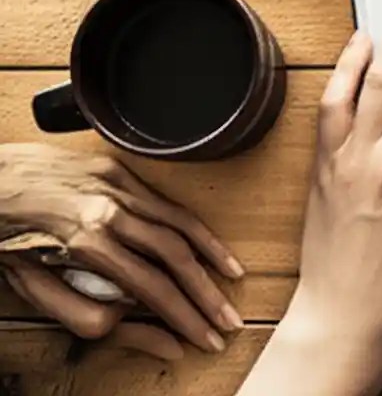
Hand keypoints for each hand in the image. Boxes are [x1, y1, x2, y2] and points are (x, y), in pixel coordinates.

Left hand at [0, 144, 243, 355]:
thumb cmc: (0, 233)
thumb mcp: (29, 286)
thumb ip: (87, 315)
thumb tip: (146, 334)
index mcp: (86, 238)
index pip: (152, 286)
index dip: (184, 316)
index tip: (204, 337)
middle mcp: (109, 207)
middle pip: (175, 255)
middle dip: (206, 293)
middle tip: (228, 320)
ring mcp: (116, 184)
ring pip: (179, 222)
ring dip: (210, 255)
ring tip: (234, 278)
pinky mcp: (117, 170)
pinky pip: (165, 201)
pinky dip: (191, 226)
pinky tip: (204, 242)